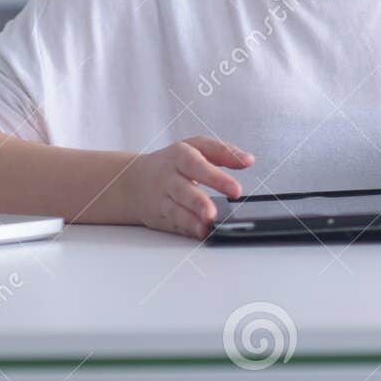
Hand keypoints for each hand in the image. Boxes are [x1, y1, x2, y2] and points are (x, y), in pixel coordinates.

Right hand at [122, 136, 253, 239]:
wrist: (132, 181)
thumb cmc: (172, 163)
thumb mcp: (195, 147)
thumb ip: (223, 152)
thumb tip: (248, 160)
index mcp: (181, 156)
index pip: (199, 163)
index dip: (217, 176)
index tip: (236, 190)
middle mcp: (170, 177)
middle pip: (184, 189)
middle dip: (199, 201)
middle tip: (214, 212)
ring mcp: (163, 197)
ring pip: (175, 209)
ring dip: (191, 218)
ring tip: (208, 224)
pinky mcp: (160, 215)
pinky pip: (174, 222)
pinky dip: (187, 228)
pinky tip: (201, 232)